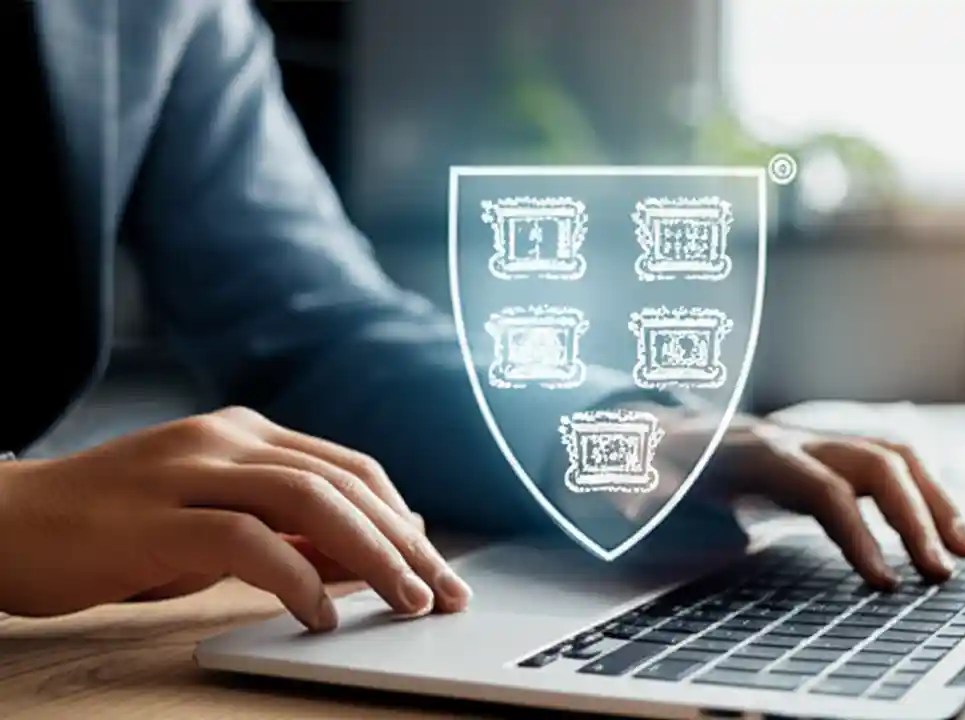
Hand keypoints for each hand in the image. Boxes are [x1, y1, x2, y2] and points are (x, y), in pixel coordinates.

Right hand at [0, 407, 470, 630]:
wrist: (4, 525)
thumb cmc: (115, 531)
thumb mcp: (213, 526)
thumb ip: (286, 533)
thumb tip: (371, 555)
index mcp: (245, 433)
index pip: (349, 467)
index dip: (401, 516)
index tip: (435, 564)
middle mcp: (225, 439)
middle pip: (343, 481)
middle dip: (405, 541)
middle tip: (443, 592)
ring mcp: (188, 471)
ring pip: (309, 499)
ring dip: (371, 553)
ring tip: (405, 602)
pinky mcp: (154, 516)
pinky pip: (247, 540)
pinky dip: (296, 577)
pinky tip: (322, 614)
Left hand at [641, 409, 964, 588]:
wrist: (664, 428)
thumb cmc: (654, 458)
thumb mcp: (629, 473)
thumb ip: (628, 488)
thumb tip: (626, 504)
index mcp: (756, 452)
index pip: (823, 487)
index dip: (857, 531)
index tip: (885, 583)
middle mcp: (799, 439)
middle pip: (876, 463)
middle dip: (916, 515)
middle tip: (942, 574)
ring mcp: (820, 442)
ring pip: (894, 456)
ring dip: (936, 501)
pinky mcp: (831, 455)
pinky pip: (892, 465)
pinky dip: (926, 494)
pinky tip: (947, 533)